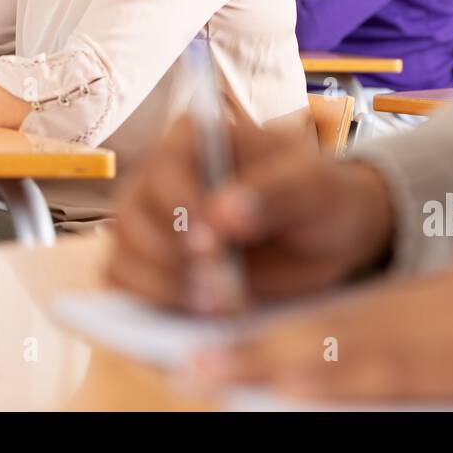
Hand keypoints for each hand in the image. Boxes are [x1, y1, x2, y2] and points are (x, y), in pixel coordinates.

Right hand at [107, 115, 395, 313]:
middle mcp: (159, 178)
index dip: (181, 212)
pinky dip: (153, 307)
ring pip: (123, 259)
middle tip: (221, 292)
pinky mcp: (150, 268)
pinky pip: (127, 290)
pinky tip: (199, 314)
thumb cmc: (316, 195)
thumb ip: (272, 192)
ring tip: (217, 306)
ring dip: (163, 291)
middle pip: (131, 221)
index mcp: (191, 139)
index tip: (210, 247)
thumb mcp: (311, 184)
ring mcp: (149, 226)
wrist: (329, 236)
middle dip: (172, 263)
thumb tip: (221, 215)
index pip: (163, 171)